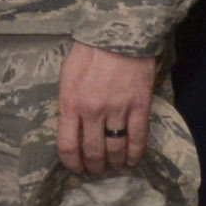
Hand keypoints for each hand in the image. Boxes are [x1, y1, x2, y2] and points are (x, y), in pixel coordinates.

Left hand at [55, 42, 158, 176]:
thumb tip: (72, 127)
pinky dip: (135, 153)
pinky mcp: (139, 106)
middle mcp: (93, 111)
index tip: (75, 169)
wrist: (117, 34)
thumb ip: (69, 103)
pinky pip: (137, 138)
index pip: (67, 145)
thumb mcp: (67, 77)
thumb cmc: (88, 53)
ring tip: (114, 167)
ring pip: (115, 148)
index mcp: (71, 103)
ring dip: (114, 163)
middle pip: (92, 151)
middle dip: (93, 166)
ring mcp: (117, 110)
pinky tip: (132, 161)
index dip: (71, 162)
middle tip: (96, 171)